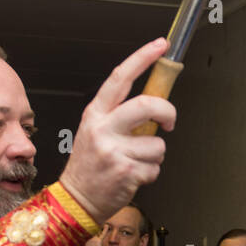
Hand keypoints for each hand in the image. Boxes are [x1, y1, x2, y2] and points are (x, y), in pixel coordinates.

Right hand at [58, 39, 175, 223]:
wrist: (76, 199)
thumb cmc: (90, 165)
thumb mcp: (96, 131)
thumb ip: (120, 116)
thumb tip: (154, 103)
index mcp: (96, 114)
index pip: (120, 77)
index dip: (143, 57)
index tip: (161, 45)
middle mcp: (103, 128)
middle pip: (147, 105)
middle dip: (168, 112)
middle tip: (169, 122)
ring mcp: (114, 150)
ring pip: (157, 143)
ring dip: (154, 155)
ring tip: (135, 161)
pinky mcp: (126, 172)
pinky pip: (155, 167)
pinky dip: (150, 174)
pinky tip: (132, 176)